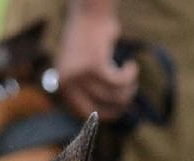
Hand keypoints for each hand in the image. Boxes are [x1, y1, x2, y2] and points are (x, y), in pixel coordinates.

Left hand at [55, 0, 137, 119]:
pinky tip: (131, 65)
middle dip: (117, 106)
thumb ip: (85, 84)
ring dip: (128, 88)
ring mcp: (79, 74)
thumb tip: (104, 105)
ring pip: (112, 94)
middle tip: (130, 96)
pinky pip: (118, 81)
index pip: (81, 111)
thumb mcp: (81, 64)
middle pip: (97, 107)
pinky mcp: (94, 65)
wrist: (89, 13)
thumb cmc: (89, 38)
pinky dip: (129, 75)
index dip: (102, 114)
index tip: (117, 111)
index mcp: (61, 84)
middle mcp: (67, 82)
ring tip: (132, 76)